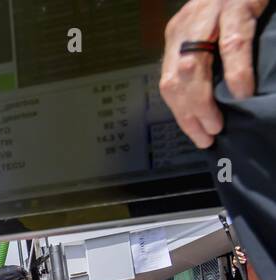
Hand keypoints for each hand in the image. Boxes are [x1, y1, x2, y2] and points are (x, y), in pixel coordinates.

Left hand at [160, 0, 269, 148]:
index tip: (195, 134)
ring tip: (216, 124)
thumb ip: (207, 59)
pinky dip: (236, 72)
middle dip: (187, 114)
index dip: (180, 113)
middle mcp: (186, 27)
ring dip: (203, 101)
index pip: (168, 83)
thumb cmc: (236, 1)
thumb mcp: (212, 30)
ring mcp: (209, 16)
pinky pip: (232, 44)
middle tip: (205, 136)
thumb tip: (211, 99)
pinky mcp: (236, 6)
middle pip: (175, 80)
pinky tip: (242, 92)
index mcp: (178, 35)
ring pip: (194, 66)